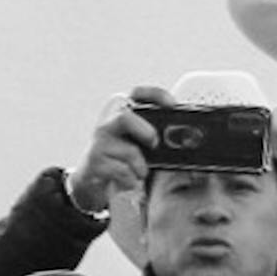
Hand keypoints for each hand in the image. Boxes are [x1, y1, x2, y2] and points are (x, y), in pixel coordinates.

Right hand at [70, 91, 163, 214]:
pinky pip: (122, 172)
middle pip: (124, 118)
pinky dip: (131, 180)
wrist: (94, 178)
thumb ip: (155, 135)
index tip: (173, 105)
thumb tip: (182, 139)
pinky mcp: (95, 162)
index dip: (156, 96)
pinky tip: (129, 181)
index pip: (138, 94)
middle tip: (154, 143)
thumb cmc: (122, 156)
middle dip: (144, 131)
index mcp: (122, 109)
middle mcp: (108, 121)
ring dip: (140, 165)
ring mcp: (100, 142)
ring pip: (128, 151)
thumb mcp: (138, 141)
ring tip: (141, 173)